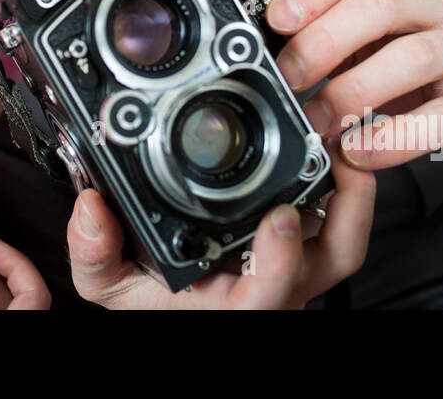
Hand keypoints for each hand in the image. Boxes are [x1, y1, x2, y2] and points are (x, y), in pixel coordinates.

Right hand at [65, 146, 374, 308]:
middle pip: (336, 258)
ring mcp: (296, 269)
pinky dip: (342, 180)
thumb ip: (96, 256)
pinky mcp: (304, 247)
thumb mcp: (112, 289)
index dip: (281, 259)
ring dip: (353, 185)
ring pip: (346, 236)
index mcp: (236, 306)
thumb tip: (90, 209)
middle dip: (349, 204)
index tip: (278, 217)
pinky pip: (337, 218)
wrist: (180, 310)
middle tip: (336, 151)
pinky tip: (328, 141)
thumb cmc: (156, 304)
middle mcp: (276, 288)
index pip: (270, 295)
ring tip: (340, 132)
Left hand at [266, 0, 442, 168]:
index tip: (276, 21)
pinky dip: (394, 138)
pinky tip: (359, 152)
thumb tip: (268, 51)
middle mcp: (442, 6)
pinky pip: (441, 118)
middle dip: (326, 39)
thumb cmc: (425, 75)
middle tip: (290, 77)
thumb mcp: (375, 45)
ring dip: (355, 91)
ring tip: (319, 121)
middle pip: (383, 4)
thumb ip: (331, 39)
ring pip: (414, 58)